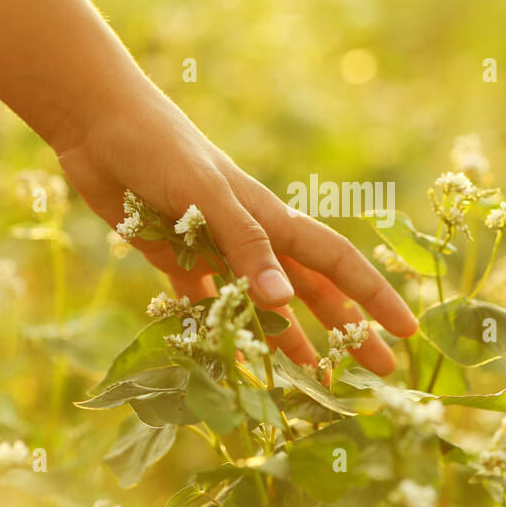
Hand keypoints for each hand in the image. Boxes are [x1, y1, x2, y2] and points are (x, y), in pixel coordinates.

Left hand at [55, 83, 418, 373]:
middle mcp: (252, 238)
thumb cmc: (161, 148)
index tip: (406, 331)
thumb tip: (284, 303)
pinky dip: (221, 334)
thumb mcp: (208, 195)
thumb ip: (246, 248)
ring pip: (264, 307)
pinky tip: (233, 364)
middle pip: (311, 293)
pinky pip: (207, 307)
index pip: (336, 263)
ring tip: (316, 383)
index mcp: (271, 219)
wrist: (99, 123)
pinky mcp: (176, 260)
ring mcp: (215, 251)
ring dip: (290, 342)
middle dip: (347, 331)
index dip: (373, 297)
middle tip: (379, 373)